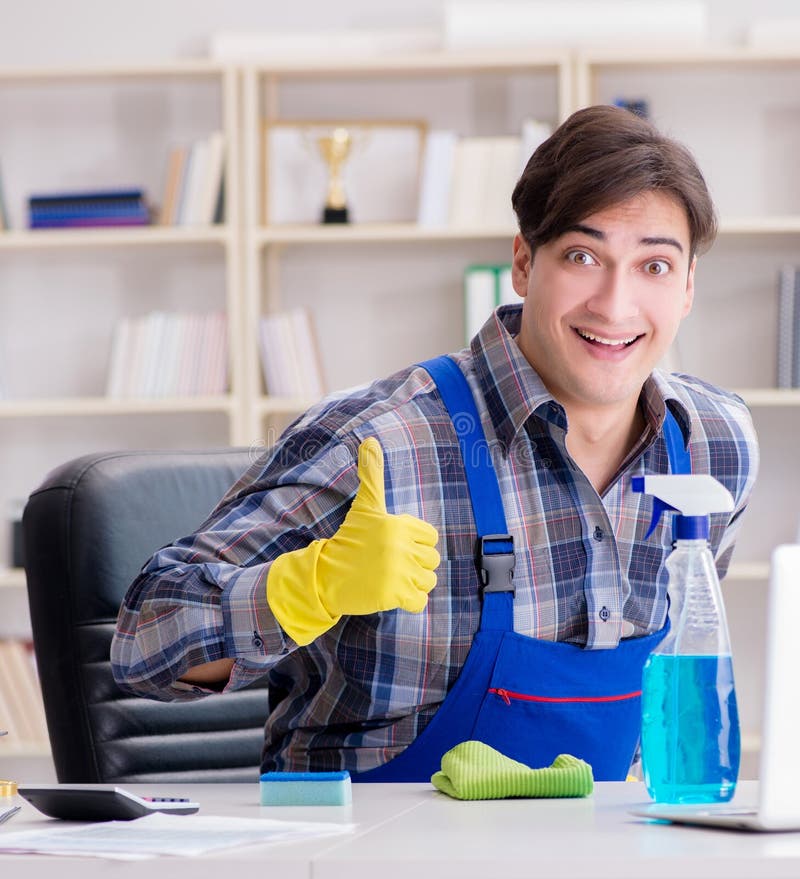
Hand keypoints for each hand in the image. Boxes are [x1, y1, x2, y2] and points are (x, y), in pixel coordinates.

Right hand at [266, 437, 439, 644]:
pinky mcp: (393, 595)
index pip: (431, 537)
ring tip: (392, 578)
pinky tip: (392, 593)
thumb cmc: (349, 539)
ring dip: (413, 583)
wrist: (326, 575)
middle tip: (391, 564)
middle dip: (415, 565)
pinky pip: (420, 601)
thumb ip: (371, 474)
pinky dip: (409, 601)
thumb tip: (370, 440)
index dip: (416, 543)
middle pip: (432, 560)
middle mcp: (401, 547)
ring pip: (428, 581)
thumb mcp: (364, 506)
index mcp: (399, 524)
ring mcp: (398, 572)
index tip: (395, 545)